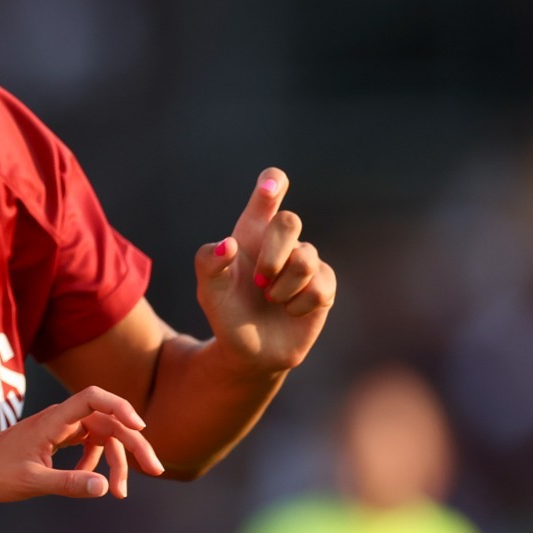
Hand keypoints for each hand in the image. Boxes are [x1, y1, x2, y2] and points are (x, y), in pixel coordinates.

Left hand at [0, 386, 164, 501]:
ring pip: (103, 435)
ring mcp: (61, 427)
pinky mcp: (59, 438)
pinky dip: (97, 462)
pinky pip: (90, 443)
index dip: (120, 407)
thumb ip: (68, 484)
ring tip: (120, 492)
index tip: (140, 427)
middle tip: (156, 470)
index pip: (93, 398)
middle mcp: (60, 418)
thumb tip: (105, 487)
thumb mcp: (32, 483)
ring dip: (117, 460)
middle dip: (134, 444)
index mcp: (52, 420)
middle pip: (108, 421)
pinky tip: (91, 481)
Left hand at [196, 169, 336, 374]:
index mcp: (252, 233)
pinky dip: (297, 305)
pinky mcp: (324, 284)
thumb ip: (208, 264)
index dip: (272, 183)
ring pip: (304, 259)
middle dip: (274, 252)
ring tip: (270, 299)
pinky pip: (318, 287)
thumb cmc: (227, 312)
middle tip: (259, 281)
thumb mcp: (208, 291)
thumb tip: (228, 245)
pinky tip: (289, 311)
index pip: (267, 195)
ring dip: (282, 287)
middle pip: (289, 221)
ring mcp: (306, 260)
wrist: (248, 349)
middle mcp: (282, 241)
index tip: (270, 185)